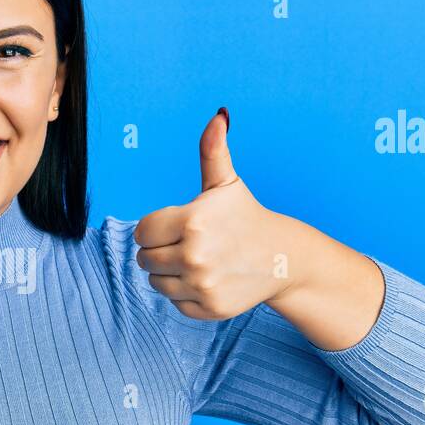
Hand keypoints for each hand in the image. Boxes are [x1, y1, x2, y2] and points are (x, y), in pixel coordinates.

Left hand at [134, 108, 298, 320]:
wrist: (282, 258)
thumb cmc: (246, 217)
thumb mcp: (227, 183)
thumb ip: (213, 151)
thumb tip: (218, 117)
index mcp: (192, 221)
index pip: (142, 232)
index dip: (155, 228)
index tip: (177, 225)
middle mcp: (195, 255)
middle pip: (145, 259)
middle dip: (160, 250)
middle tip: (188, 244)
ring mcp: (202, 284)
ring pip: (156, 282)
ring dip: (170, 273)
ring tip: (197, 261)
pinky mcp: (208, 307)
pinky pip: (174, 302)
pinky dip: (185, 293)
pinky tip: (207, 279)